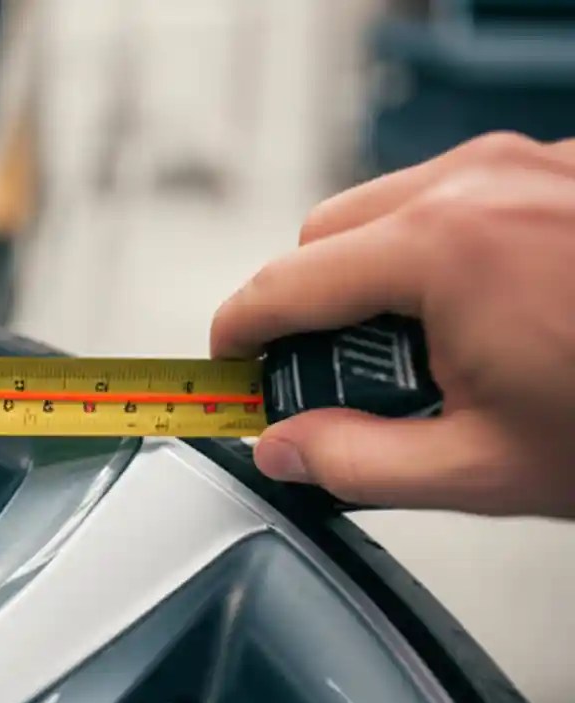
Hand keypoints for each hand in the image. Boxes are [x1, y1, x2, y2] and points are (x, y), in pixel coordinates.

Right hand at [211, 131, 574, 517]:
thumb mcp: (483, 467)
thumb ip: (356, 462)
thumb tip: (284, 450)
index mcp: (441, 251)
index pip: (282, 285)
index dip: (237, 335)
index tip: (228, 367)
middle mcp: (472, 188)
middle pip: (322, 237)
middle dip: (308, 310)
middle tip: (342, 384)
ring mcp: (517, 168)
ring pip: (381, 211)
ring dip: (369, 279)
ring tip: (428, 355)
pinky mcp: (549, 170)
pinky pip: (446, 199)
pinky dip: (429, 254)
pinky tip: (477, 318)